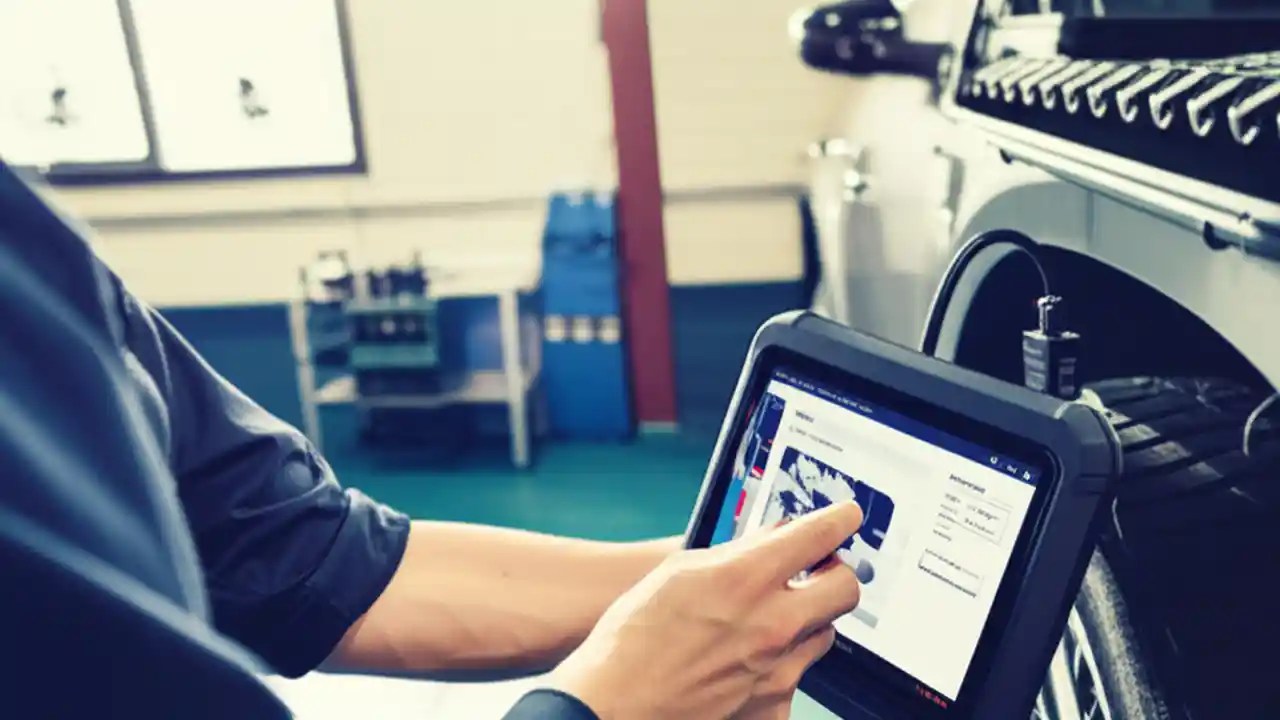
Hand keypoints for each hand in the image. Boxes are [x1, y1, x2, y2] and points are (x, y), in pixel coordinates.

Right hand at [547, 502, 861, 719]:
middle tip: (815, 571)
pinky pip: (795, 677)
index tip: (846, 515)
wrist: (615, 708)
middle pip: (845, 587)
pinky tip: (743, 665)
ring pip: (823, 634)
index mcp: (745, 579)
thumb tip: (772, 539)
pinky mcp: (774, 709)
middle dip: (834, 573)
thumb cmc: (631, 641)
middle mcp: (772, 625)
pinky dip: (777, 667)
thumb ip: (735, 553)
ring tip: (762, 623)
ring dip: (804, 621)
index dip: (840, 519)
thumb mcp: (678, 573)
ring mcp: (778, 671)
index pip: (819, 536)